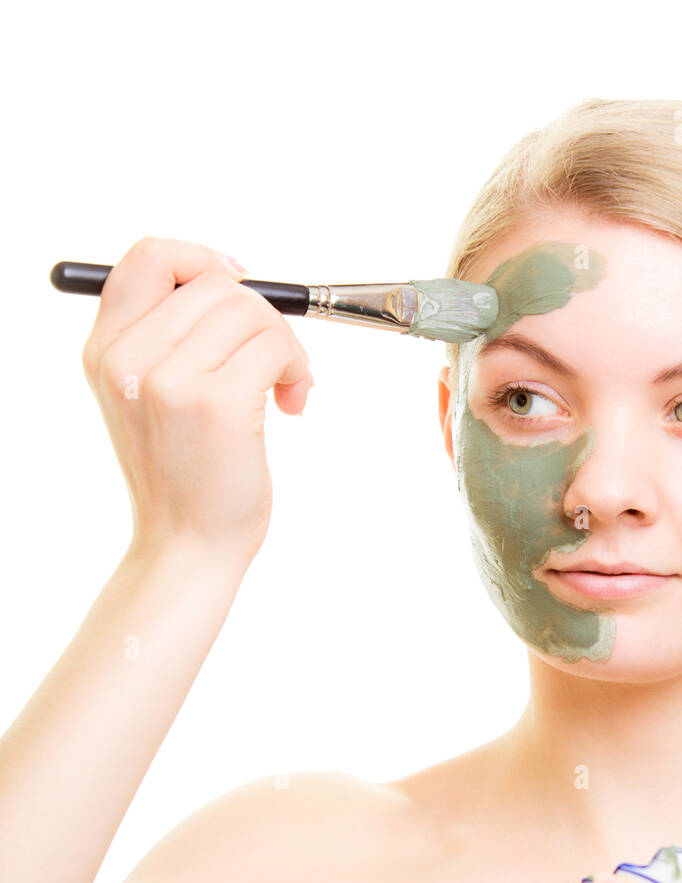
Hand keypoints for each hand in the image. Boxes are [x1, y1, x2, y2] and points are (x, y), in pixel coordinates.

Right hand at [81, 237, 313, 560]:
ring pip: (251, 311)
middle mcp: (128, 360)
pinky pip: (275, 347)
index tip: (236, 287)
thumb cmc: (184, 477)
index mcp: (105, 351)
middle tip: (273, 364)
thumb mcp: (149, 399)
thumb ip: (168, 339)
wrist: (187, 547)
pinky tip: (292, 403)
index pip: (148, 257)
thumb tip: (231, 280)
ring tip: (284, 389)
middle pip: (215, 283)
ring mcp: (169, 381)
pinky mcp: (216, 404)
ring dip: (285, 346)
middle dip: (261, 317)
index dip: (201, 259)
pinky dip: (297, 369)